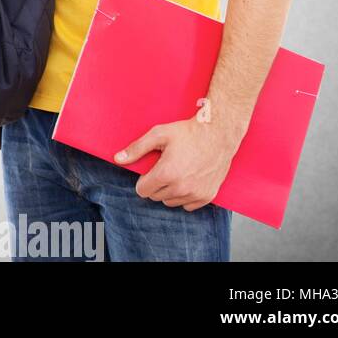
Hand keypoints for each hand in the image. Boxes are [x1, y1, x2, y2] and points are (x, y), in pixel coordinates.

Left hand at [116, 117, 243, 211]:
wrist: (219, 134)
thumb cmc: (188, 132)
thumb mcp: (159, 134)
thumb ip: (136, 148)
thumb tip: (117, 159)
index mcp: (166, 174)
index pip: (142, 191)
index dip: (143, 180)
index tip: (150, 171)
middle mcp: (181, 188)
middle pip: (155, 196)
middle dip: (156, 184)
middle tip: (166, 168)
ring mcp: (195, 194)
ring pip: (170, 202)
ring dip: (170, 191)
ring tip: (178, 172)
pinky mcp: (207, 197)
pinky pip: (187, 206)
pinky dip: (185, 196)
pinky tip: (189, 180)